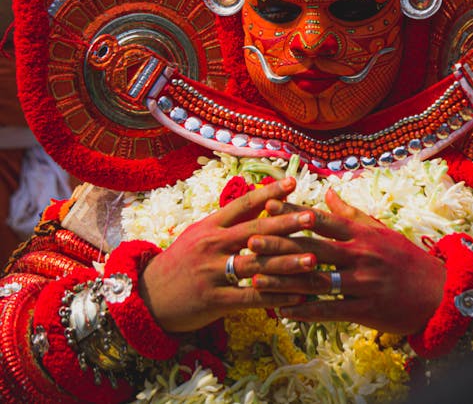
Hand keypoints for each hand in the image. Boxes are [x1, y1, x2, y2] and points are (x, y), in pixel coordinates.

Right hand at [139, 177, 318, 332]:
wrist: (148, 296)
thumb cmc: (180, 262)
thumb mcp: (199, 234)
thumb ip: (227, 221)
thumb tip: (258, 200)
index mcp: (210, 225)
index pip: (243, 204)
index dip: (269, 193)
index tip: (292, 181)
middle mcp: (212, 245)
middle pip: (255, 231)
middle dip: (286, 223)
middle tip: (313, 216)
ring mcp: (212, 272)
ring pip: (256, 265)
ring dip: (287, 262)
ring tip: (313, 258)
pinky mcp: (214, 300)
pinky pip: (250, 297)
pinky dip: (275, 296)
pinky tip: (297, 296)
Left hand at [247, 188, 445, 336]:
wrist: (437, 292)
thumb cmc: (405, 258)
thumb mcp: (380, 229)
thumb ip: (350, 213)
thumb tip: (328, 191)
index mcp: (360, 233)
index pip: (320, 219)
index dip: (292, 212)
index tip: (266, 207)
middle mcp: (359, 254)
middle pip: (311, 247)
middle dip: (278, 244)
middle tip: (249, 241)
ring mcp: (361, 282)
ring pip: (315, 279)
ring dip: (283, 279)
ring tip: (256, 278)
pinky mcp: (364, 308)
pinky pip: (329, 310)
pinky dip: (305, 311)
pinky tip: (283, 310)